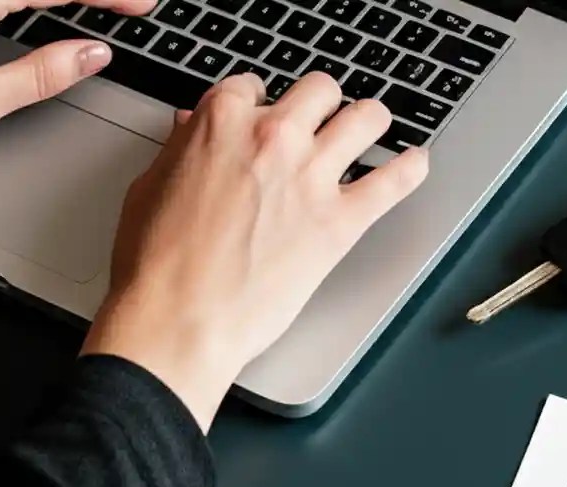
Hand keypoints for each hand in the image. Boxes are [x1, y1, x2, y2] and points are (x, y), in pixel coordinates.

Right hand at [81, 73, 428, 428]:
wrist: (179, 321)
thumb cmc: (155, 266)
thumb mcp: (150, 188)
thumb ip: (182, 151)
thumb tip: (191, 131)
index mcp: (221, 122)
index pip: (255, 85)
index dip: (260, 103)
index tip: (263, 117)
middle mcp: (274, 139)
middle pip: (319, 90)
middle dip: (319, 105)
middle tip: (319, 123)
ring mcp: (312, 177)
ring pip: (367, 118)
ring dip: (370, 122)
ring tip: (371, 131)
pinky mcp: (341, 222)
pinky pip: (395, 181)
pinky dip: (411, 170)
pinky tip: (416, 165)